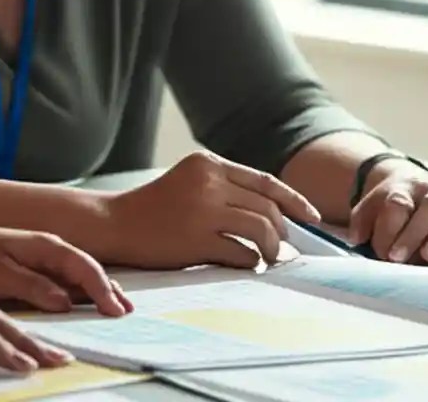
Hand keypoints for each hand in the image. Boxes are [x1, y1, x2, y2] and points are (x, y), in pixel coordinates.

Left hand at [0, 218, 132, 315]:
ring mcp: (36, 259)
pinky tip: (82, 303)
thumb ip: (34, 286)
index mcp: (43, 245)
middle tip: (127, 310)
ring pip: (75, 276)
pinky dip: (77, 292)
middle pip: (86, 269)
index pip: (84, 266)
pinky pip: (60, 281)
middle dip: (108, 288)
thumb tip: (67, 301)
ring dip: (96, 290)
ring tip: (115, 307)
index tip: (115, 310)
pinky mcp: (25, 271)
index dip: (102, 289)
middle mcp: (44, 250)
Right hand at [103, 151, 321, 268]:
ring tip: (266, 258)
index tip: (313, 218)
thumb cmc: (155, 207)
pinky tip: (245, 263)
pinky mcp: (195, 240)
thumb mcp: (190, 182)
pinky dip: (250, 261)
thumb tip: (277, 216)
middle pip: (267, 208)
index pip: (265, 181)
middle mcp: (208, 182)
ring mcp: (202, 210)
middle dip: (283, 231)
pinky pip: (241, 253)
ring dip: (271, 249)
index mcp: (208, 163)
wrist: (115, 224)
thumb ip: (227, 189)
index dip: (295, 200)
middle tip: (282, 248)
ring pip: (261, 230)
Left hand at [347, 158, 427, 267]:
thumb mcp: (368, 208)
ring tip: (427, 257)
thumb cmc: (388, 205)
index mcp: (405, 187)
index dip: (389, 228)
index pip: (398, 203)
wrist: (413, 187)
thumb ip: (360, 222)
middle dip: (414, 233)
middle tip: (397, 257)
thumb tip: (356, 239)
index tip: (380, 250)